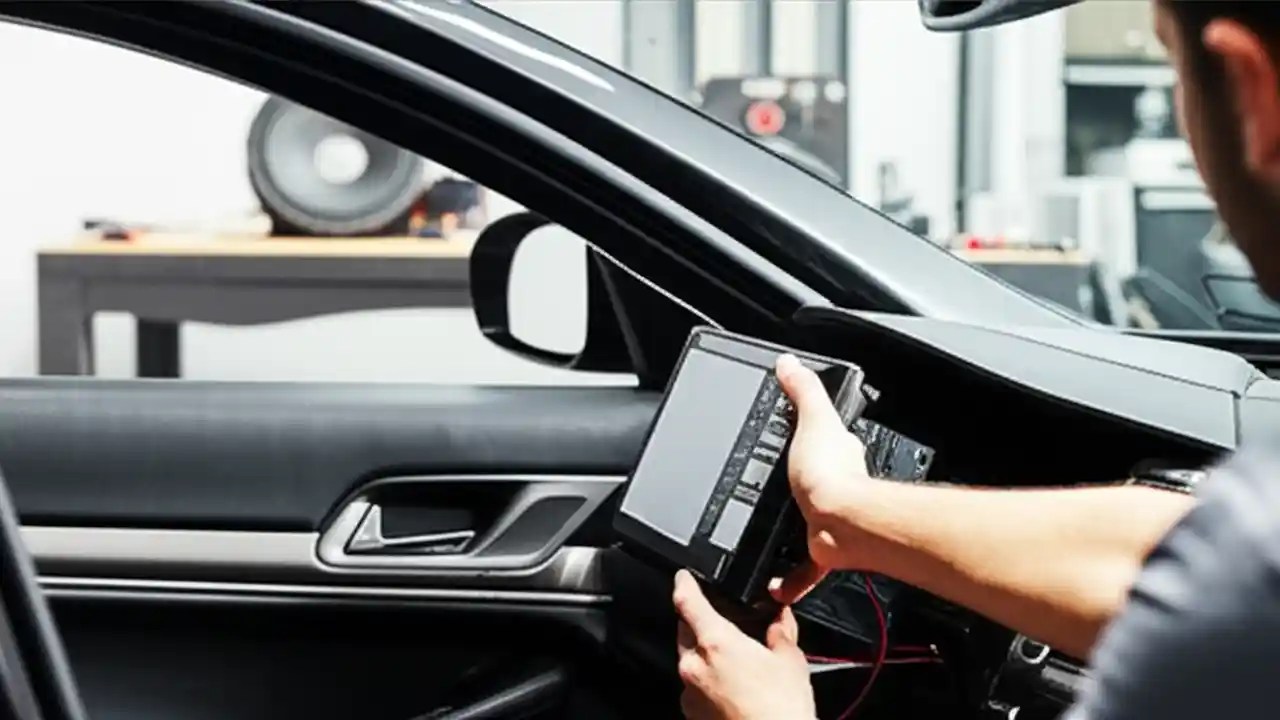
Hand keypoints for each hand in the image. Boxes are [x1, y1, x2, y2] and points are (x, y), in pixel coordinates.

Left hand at [672, 570, 815, 719]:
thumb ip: (780, 632)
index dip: (684, 583)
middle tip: (725, 627)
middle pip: (686, 631)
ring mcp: (690, 692)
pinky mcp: (691, 714)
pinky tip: (732, 690)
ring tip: (737, 666)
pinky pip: (695, 688)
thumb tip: (780, 618)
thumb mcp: (790, 662)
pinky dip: (708, 682)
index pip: (687, 601)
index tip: (683, 576)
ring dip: (705, 656)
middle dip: (700, 624)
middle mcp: (694, 665)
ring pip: (690, 661)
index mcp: (715, 642)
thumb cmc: (782, 712)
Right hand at [771, 354, 874, 603]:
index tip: (791, 436)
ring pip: (807, 524)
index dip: (808, 436)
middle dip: (800, 486)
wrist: (841, 522)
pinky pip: (802, 567)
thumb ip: (802, 389)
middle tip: (775, 488)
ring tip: (765, 534)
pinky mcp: (821, 549)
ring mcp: (828, 517)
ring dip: (790, 532)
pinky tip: (772, 579)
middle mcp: (838, 484)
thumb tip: (789, 362)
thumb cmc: (831, 474)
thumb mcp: (812, 418)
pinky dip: (788, 577)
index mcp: (837, 452)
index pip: (823, 438)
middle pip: (817, 481)